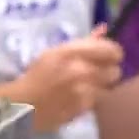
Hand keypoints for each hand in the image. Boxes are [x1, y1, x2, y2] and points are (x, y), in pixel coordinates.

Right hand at [5, 27, 122, 131]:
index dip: (112, 53)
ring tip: (86, 86)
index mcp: (71, 53)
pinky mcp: (84, 109)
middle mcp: (81, 71)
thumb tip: (103, 29)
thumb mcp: (56, 52)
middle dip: (108, 71)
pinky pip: (98, 101)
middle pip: (115, 71)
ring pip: (108, 88)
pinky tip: (78, 98)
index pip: (111, 50)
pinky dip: (91, 99)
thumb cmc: (37, 74)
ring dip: (100, 86)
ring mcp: (83, 92)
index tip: (107, 56)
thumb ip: (83, 42)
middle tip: (96, 73)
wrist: (23, 104)